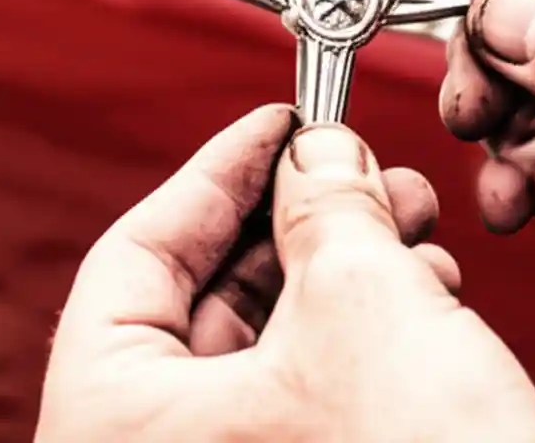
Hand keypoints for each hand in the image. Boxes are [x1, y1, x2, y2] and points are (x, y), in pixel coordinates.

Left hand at [35, 105, 534, 441]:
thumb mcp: (364, 312)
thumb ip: (329, 208)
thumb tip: (322, 155)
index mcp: (113, 419)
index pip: (138, 250)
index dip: (216, 169)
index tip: (273, 122)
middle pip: (206, 294)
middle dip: (296, 219)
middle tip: (354, 168)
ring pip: (265, 342)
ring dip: (339, 268)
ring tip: (406, 221)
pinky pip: (304, 390)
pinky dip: (358, 332)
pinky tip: (420, 292)